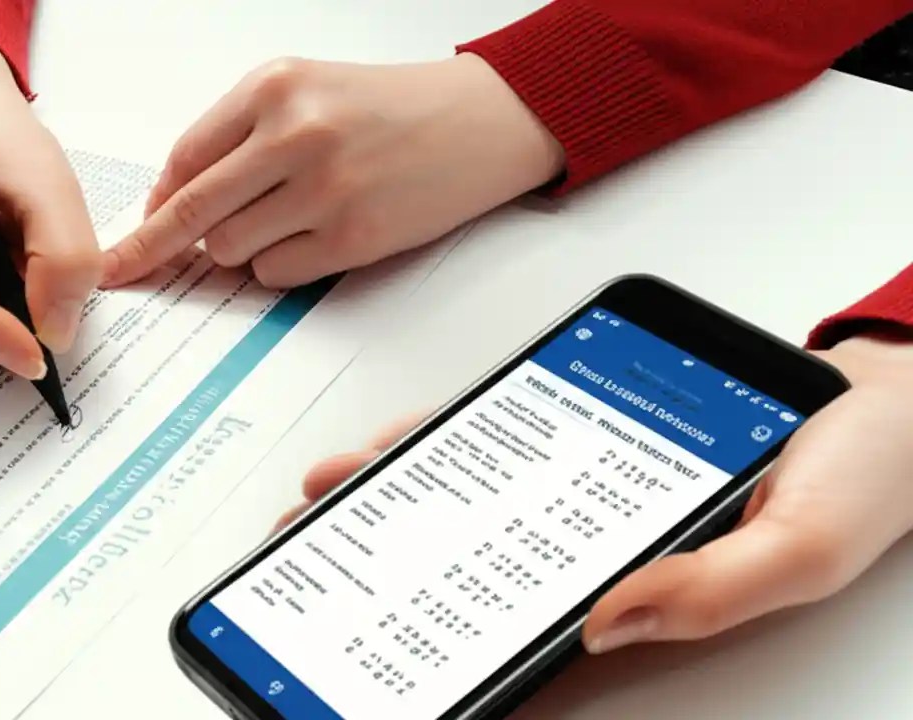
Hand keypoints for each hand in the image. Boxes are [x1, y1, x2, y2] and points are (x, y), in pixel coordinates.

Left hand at [101, 55, 563, 288]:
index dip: (155, 205)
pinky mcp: (352, 237)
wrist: (478, 122)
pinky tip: (316, 235)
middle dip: (157, 247)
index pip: (184, 159)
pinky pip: (275, 272)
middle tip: (129, 269)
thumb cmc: (388, 108)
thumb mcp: (304, 90)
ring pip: (229, 248)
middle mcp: (294, 134)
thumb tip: (171, 201)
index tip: (130, 236)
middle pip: (192, 211)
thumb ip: (235, 136)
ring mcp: (324, 189)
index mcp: (273, 87)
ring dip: (240, 246)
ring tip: (286, 219)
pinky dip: (281, 264)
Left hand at [276, 332, 912, 653]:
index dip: (455, 659)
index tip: (388, 670)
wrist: (873, 394)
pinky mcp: (574, 432)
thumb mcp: (804, 548)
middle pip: (475, 573)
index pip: (527, 643)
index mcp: (637, 596)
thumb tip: (608, 622)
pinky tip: (385, 456)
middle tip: (312, 587)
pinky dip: (437, 447)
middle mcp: (592, 546)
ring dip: (395, 510)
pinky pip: (491, 441)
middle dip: (394, 579)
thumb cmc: (854, 476)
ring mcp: (575, 488)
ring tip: (320, 517)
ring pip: (468, 508)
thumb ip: (714, 590)